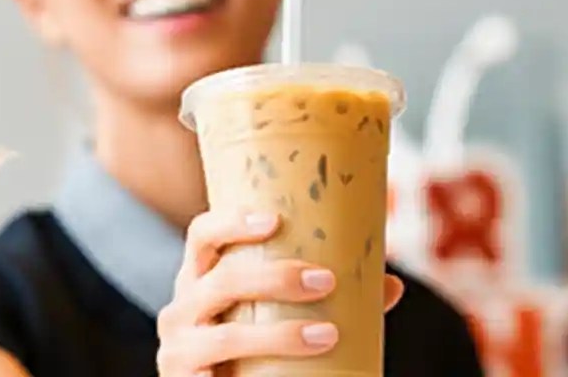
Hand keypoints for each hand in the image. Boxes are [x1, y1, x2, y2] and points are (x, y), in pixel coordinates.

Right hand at [156, 210, 403, 376]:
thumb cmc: (248, 347)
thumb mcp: (273, 316)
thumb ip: (323, 299)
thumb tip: (389, 284)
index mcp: (200, 278)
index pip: (203, 235)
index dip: (232, 222)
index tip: (274, 220)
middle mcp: (181, 307)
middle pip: (222, 280)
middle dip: (275, 278)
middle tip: (327, 282)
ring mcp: (178, 348)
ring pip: (225, 335)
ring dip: (278, 335)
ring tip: (326, 336)